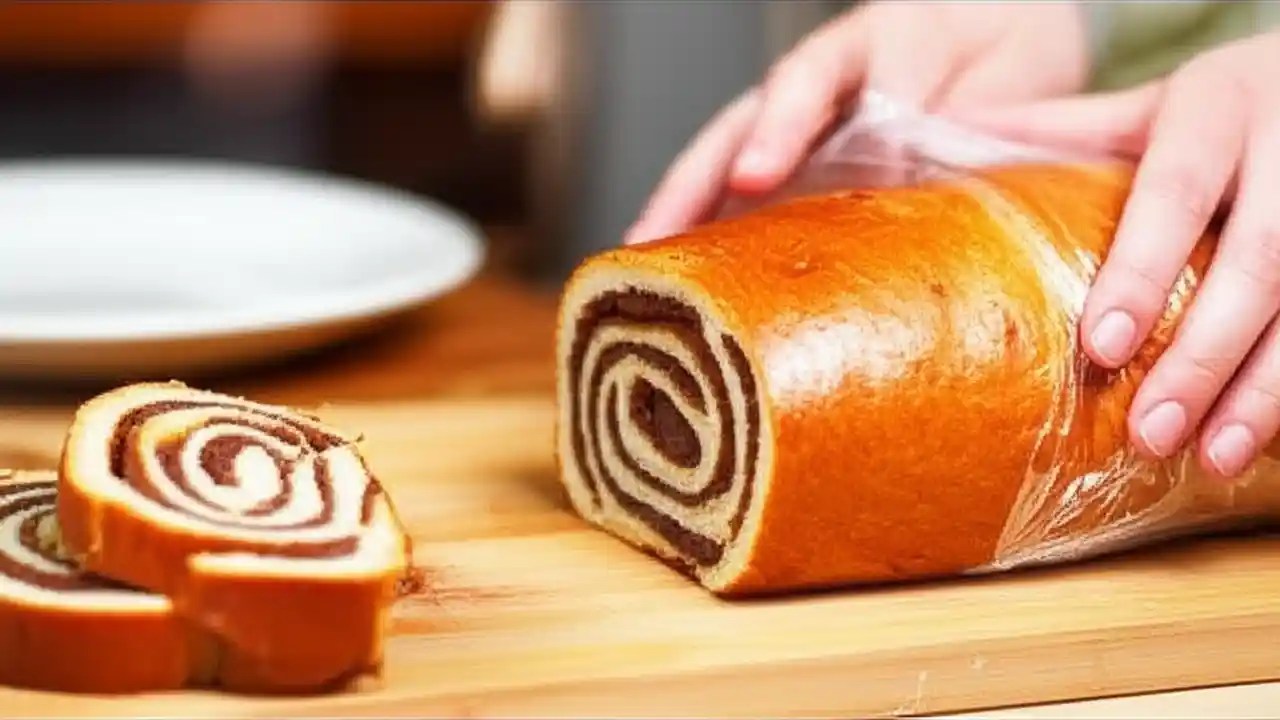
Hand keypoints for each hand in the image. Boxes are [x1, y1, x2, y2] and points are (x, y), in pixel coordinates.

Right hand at [622, 1, 1088, 244]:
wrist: (1015, 44)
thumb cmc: (1001, 60)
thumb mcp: (995, 85)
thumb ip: (953, 133)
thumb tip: (900, 197)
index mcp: (866, 50)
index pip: (808, 82)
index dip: (778, 129)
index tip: (752, 178)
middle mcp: (815, 94)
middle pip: (735, 133)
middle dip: (687, 192)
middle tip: (645, 247)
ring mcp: (803, 136)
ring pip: (730, 171)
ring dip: (687, 226)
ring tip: (648, 284)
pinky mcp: (808, 175)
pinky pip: (760, 212)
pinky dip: (727, 251)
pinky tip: (703, 296)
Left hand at [959, 32, 1279, 478]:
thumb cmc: (1215, 111)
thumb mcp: (1143, 106)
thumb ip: (1061, 129)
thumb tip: (946, 130)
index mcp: (1217, 107)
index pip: (1176, 192)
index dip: (1141, 269)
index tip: (1101, 347)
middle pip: (1257, 262)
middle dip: (1203, 356)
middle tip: (1149, 432)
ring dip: (1262, 391)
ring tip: (1211, 459)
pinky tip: (1258, 443)